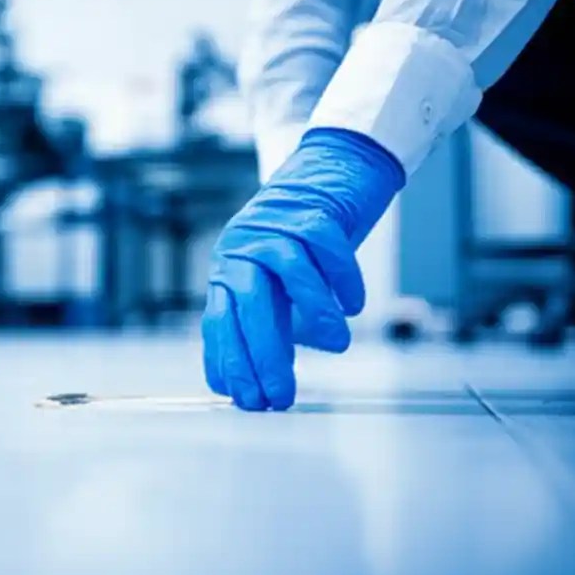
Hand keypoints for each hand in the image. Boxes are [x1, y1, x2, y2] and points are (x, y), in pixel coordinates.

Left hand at [202, 128, 404, 410]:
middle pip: (247, 303)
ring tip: (337, 344)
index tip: (247, 401)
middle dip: (263, 354)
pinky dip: (342, 278)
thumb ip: (269, 328)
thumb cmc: (301, 245)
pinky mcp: (312, 208)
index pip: (220, 321)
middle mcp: (243, 247)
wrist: (327, 172)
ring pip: (288, 272)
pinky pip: (327, 246)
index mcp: (228, 270)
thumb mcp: (277, 289)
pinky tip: (354, 305)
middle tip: (282, 394)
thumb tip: (263, 383)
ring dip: (313, 313)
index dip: (231, 362)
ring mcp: (276, 225)